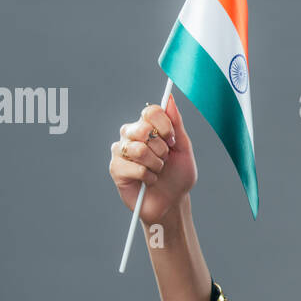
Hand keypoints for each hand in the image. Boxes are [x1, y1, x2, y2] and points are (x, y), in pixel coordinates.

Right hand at [108, 94, 197, 224]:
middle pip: (143, 128)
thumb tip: (170, 98)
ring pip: (139, 149)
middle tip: (164, 158)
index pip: (150, 111)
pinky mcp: (116, 169)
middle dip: (161, 148)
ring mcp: (121, 151)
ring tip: (157, 171)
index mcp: (147, 127)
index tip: (173, 140)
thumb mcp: (184, 148)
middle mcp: (131, 135)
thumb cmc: (177, 176)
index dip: (165, 125)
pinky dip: (148, 176)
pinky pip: (134, 167)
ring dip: (156, 164)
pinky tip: (149, 181)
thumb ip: (176, 123)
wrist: (173, 202)